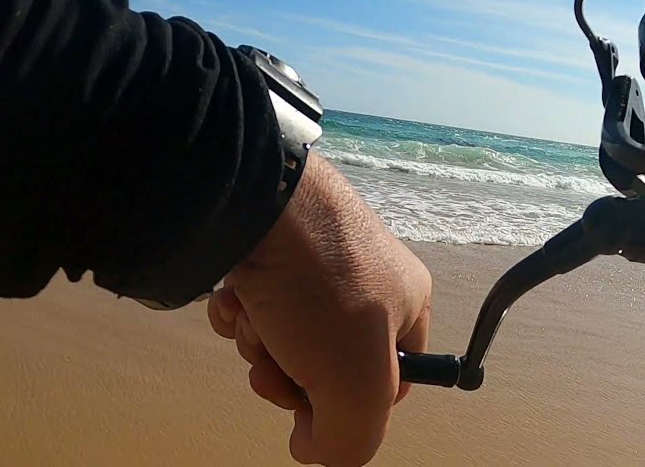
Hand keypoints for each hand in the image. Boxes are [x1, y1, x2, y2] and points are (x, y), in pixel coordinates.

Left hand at [207, 153, 431, 466]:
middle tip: (277, 365)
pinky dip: (241, 311)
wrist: (256, 202)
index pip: (395, 381)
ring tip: (257, 318)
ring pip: (287, 336)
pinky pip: (256, 302)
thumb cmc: (322, 287)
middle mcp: (368, 277)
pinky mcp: (269, 245)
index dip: (356, 408)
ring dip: (263, 342)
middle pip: (330, 363)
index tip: (318, 410)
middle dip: (295, 374)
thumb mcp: (357, 388)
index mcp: (408, 301)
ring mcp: (316, 259)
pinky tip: (236, 297)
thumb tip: (313, 447)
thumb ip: (349, 440)